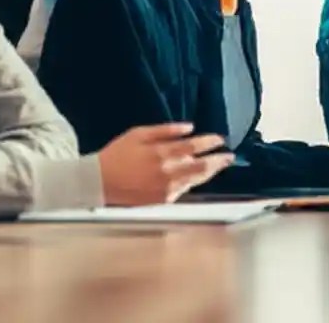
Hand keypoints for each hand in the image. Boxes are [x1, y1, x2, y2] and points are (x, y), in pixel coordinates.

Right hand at [97, 123, 232, 205]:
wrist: (98, 183)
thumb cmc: (117, 154)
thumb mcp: (138, 134)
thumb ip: (165, 130)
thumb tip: (189, 127)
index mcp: (162, 153)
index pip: (194, 146)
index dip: (210, 142)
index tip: (221, 139)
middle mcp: (168, 172)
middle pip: (202, 166)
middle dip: (219, 161)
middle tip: (230, 156)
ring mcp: (167, 188)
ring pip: (196, 179)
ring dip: (210, 172)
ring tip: (220, 165)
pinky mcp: (164, 200)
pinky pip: (184, 189)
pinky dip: (192, 181)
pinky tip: (197, 176)